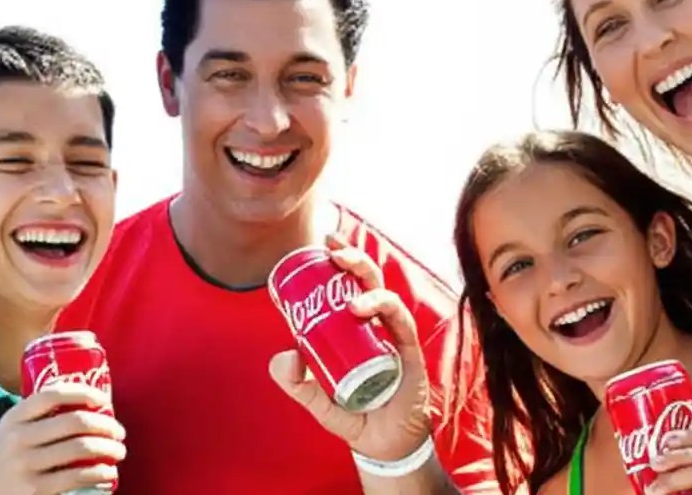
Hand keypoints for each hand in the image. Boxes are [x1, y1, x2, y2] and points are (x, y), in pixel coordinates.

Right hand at [0, 383, 124, 494]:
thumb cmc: (2, 460)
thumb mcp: (9, 430)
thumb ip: (35, 414)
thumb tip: (80, 395)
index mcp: (15, 417)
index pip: (53, 394)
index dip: (84, 393)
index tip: (102, 400)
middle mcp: (19, 438)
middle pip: (76, 422)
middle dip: (107, 425)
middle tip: (119, 432)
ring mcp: (26, 465)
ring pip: (81, 448)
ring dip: (109, 449)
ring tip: (118, 452)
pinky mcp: (35, 490)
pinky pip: (77, 476)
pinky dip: (100, 473)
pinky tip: (108, 473)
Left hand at [269, 235, 433, 463]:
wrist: (384, 445)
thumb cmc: (354, 416)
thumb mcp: (316, 400)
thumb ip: (297, 383)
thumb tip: (282, 355)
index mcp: (355, 329)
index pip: (348, 287)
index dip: (337, 263)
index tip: (318, 246)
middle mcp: (376, 326)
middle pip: (367, 280)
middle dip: (350, 256)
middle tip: (330, 246)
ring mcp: (393, 335)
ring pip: (383, 292)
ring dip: (362, 275)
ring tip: (340, 268)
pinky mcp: (409, 350)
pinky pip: (399, 320)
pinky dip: (381, 307)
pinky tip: (360, 308)